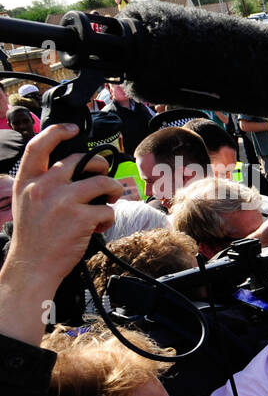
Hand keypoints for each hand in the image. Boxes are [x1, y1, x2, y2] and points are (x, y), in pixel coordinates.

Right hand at [11, 124, 118, 282]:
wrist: (32, 266)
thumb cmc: (34, 236)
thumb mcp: (27, 201)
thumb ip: (44, 183)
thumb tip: (75, 170)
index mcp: (27, 181)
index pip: (40, 145)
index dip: (58, 131)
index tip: (73, 129)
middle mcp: (44, 186)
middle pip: (83, 160)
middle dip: (101, 167)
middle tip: (104, 181)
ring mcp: (63, 201)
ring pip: (103, 182)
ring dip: (113, 191)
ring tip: (108, 202)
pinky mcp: (81, 218)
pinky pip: (107, 209)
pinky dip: (108, 218)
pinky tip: (98, 227)